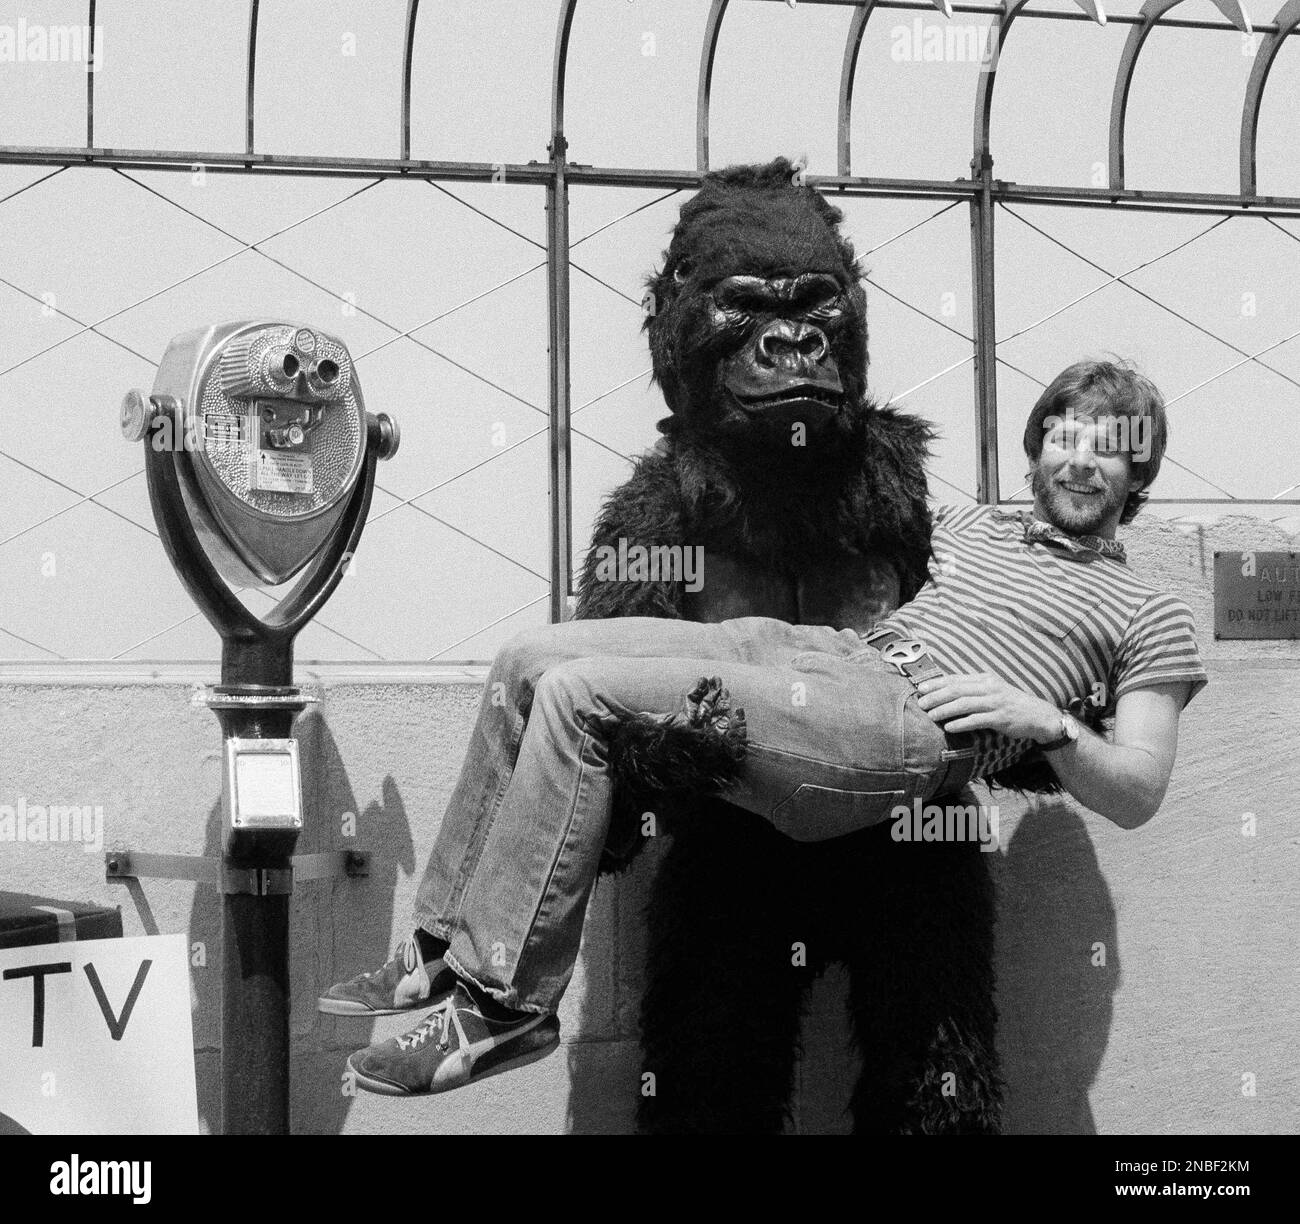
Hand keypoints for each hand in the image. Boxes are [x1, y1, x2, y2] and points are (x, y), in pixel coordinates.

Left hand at [914, 673, 1060, 741]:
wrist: (1038, 715)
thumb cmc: (1010, 703)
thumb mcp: (991, 690)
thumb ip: (972, 689)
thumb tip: (944, 692)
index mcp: (985, 679)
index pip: (956, 679)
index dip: (936, 683)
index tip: (920, 689)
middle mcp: (989, 687)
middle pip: (957, 690)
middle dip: (936, 696)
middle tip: (921, 704)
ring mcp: (995, 702)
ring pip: (964, 704)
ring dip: (945, 710)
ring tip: (931, 715)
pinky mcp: (1000, 718)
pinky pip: (977, 720)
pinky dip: (961, 723)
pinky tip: (949, 727)